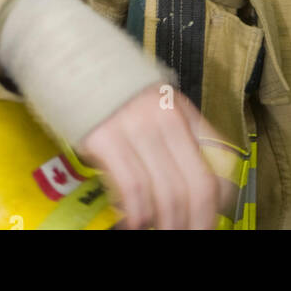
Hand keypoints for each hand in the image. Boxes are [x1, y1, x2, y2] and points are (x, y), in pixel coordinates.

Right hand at [78, 84, 222, 229]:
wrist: (70, 56)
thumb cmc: (112, 88)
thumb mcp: (156, 102)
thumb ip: (179, 134)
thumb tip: (202, 178)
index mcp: (181, 110)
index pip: (218, 162)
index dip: (220, 201)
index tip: (209, 220)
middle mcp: (165, 117)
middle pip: (197, 185)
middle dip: (196, 222)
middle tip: (190, 235)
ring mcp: (135, 126)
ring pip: (167, 191)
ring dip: (168, 224)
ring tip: (162, 232)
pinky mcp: (104, 137)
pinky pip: (132, 186)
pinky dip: (138, 213)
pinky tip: (135, 222)